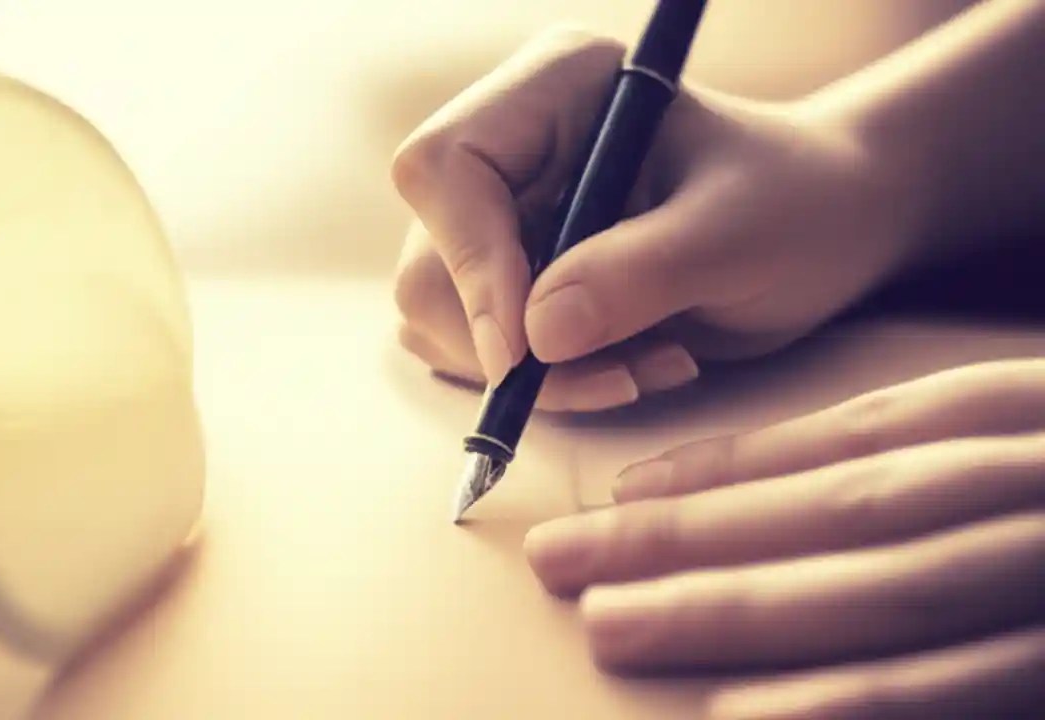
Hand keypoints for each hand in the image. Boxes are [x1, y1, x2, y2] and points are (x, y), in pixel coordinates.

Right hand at [390, 27, 924, 410]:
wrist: (826, 232)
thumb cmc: (797, 206)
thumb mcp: (735, 236)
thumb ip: (636, 274)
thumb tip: (532, 338)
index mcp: (552, 91)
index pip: (446, 168)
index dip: (470, 263)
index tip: (523, 353)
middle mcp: (511, 148)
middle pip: (429, 260)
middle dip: (509, 344)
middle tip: (617, 378)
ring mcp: (503, 216)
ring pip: (441, 319)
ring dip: (538, 374)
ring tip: (647, 365)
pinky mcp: (511, 276)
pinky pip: (480, 352)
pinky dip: (548, 383)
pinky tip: (630, 366)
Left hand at [523, 359, 1044, 718]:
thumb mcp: (1004, 445)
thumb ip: (902, 462)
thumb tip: (734, 492)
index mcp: (1001, 418)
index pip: (842, 440)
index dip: (719, 470)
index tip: (613, 492)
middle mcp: (1021, 484)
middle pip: (832, 508)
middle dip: (685, 537)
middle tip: (560, 557)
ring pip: (876, 590)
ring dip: (731, 610)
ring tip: (609, 624)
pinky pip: (956, 687)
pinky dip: (848, 701)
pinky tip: (741, 716)